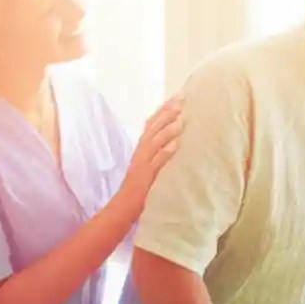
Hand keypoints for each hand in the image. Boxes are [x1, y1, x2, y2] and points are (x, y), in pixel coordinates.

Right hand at [115, 95, 183, 213]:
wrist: (123, 205)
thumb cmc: (138, 186)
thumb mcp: (148, 164)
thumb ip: (158, 151)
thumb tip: (174, 140)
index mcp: (141, 147)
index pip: (151, 123)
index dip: (163, 110)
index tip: (176, 98)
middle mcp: (140, 151)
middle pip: (153, 128)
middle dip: (166, 113)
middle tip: (180, 101)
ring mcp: (142, 163)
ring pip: (155, 142)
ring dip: (167, 130)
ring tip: (181, 120)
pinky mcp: (145, 176)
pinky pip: (157, 162)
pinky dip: (166, 152)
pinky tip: (176, 145)